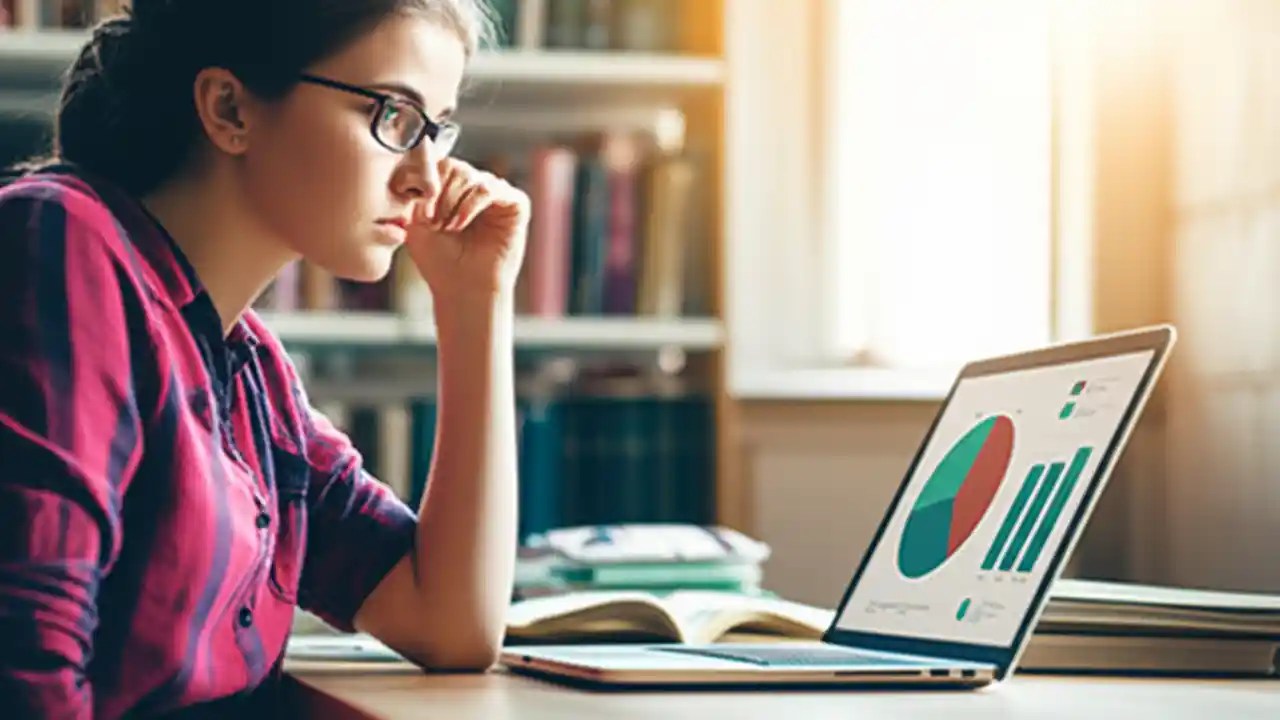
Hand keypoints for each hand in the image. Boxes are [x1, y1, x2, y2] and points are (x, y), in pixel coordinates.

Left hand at [404, 158, 530, 302]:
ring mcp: (496, 194)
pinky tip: (461, 223)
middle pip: (454, 166)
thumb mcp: (415, 221)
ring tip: (447, 227)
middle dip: (439, 192)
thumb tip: (418, 157)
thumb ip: (414, 190)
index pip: (438, 163)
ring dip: (453, 201)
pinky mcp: (515, 204)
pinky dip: (472, 203)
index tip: (417, 207)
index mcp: (453, 188)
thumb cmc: (439, 261)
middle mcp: (476, 188)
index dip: (425, 180)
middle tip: (432, 220)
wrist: (463, 289)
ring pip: (470, 175)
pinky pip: (490, 187)